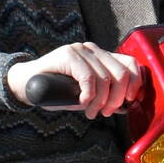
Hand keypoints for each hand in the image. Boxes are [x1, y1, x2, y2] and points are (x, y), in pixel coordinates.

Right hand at [7, 41, 141, 119]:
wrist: (28, 84)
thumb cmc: (58, 91)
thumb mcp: (87, 94)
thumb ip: (105, 96)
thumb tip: (125, 106)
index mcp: (102, 57)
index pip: (130, 63)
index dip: (135, 84)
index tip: (127, 102)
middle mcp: (94, 50)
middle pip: (121, 73)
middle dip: (116, 99)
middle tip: (105, 112)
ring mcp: (81, 50)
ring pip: (105, 78)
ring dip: (100, 101)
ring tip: (91, 112)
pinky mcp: (68, 54)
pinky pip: (88, 77)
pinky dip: (88, 95)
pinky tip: (82, 102)